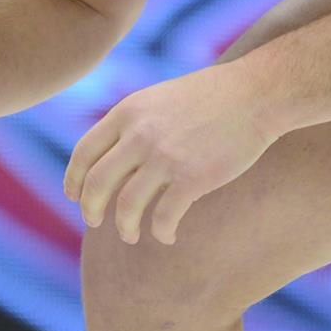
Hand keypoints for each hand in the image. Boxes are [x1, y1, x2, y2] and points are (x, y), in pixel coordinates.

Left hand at [64, 65, 279, 246]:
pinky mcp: (192, 178)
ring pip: (126, 207)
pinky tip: (167, 236)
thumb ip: (133, 123)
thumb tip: (113, 156)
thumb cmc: (210, 97)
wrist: (255, 94)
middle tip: (94, 222)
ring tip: (131, 235)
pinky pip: (163, 217)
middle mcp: (139, 134)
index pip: (84, 152)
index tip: (75, 196)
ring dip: (124, 228)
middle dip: (90, 209)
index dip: (74, 179)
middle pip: (97, 184)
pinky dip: (161, 232)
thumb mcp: (158, 98)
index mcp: (128, 112)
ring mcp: (164, 157)